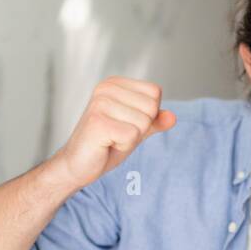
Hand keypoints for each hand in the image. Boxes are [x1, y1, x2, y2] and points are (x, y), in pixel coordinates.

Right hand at [51, 77, 175, 190]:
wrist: (77, 165)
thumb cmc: (105, 145)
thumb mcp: (136, 130)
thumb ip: (155, 121)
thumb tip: (173, 117)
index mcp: (114, 83)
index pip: (155, 92)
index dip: (147, 116)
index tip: (124, 124)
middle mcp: (105, 88)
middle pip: (151, 107)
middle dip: (140, 129)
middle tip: (117, 135)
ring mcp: (100, 103)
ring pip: (143, 123)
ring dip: (130, 139)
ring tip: (110, 139)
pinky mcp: (98, 122)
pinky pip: (133, 136)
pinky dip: (123, 147)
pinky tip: (106, 145)